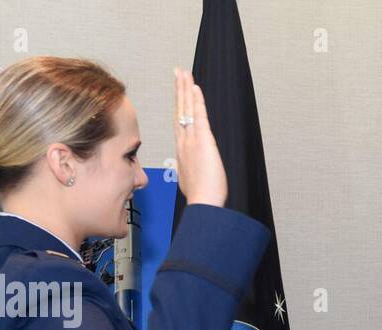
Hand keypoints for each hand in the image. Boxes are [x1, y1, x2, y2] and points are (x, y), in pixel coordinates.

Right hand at [173, 67, 226, 207]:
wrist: (202, 204)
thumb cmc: (201, 198)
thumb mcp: (192, 182)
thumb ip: (191, 173)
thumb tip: (192, 176)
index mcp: (182, 151)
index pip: (179, 123)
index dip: (178, 106)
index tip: (178, 94)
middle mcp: (184, 142)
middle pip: (179, 110)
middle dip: (178, 90)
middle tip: (177, 73)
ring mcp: (192, 140)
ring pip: (186, 109)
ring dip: (185, 89)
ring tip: (183, 72)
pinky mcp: (203, 141)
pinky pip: (199, 115)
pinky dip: (197, 100)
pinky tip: (195, 87)